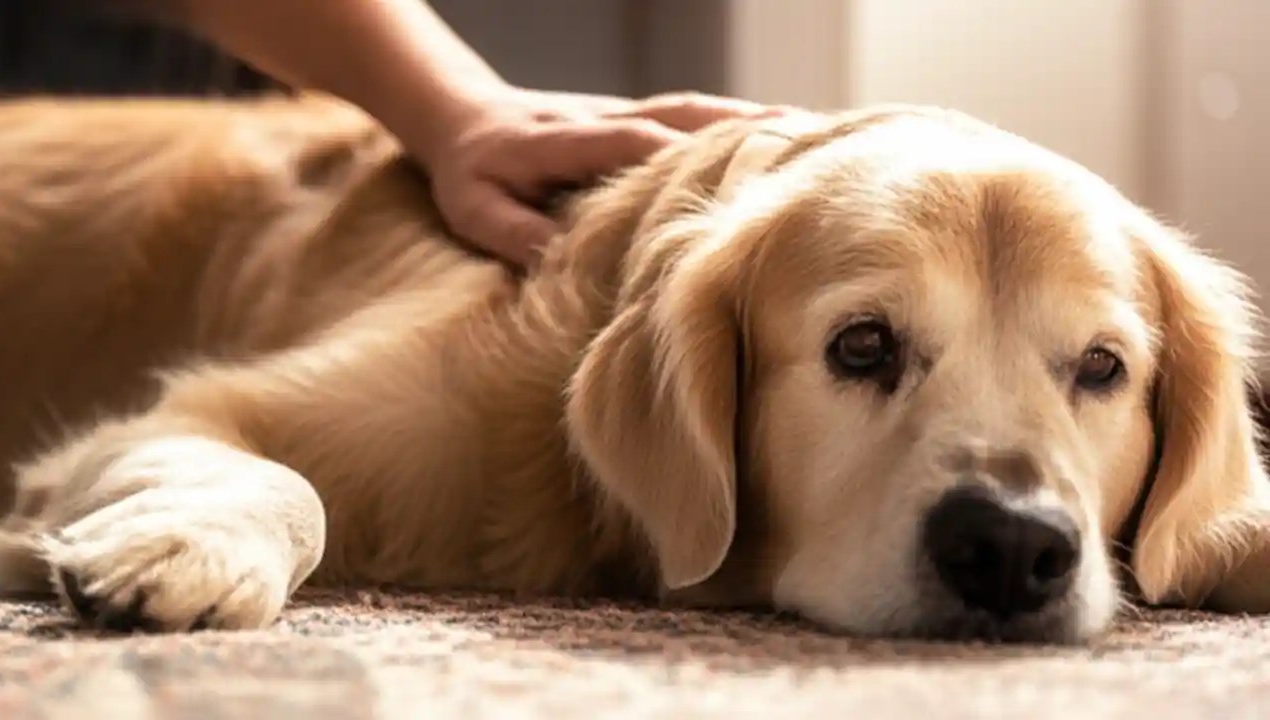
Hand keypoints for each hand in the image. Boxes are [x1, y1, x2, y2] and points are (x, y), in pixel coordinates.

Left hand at [409, 88, 780, 266]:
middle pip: (689, 116)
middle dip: (749, 133)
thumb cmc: (470, 171)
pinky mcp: (641, 118)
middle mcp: (611, 116)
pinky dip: (746, 125)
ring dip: (760, 123)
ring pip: (703, 112)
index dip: (689, 158)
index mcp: (568, 139)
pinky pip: (699, 119)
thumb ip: (514, 231)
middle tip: (815, 153)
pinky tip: (792, 139)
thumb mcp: (474, 207)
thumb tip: (567, 261)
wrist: (462, 115)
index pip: (637, 143)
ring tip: (826, 142)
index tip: (741, 180)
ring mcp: (630, 113)